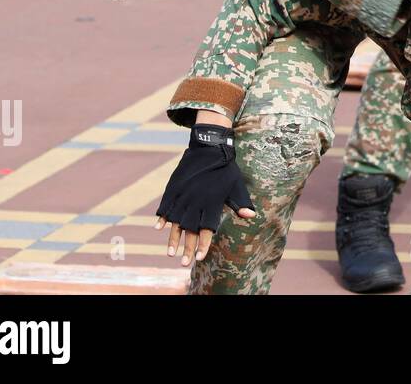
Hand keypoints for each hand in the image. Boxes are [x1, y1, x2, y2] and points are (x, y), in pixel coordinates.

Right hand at [155, 124, 255, 266]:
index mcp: (211, 203)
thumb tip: (251, 216)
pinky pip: (166, 206)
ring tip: (171, 253)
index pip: (206, 229)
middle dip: (187, 248)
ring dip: (173, 238)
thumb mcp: (236, 185)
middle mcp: (195, 202)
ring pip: (176, 222)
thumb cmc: (225, 168)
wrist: (209, 147)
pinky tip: (159, 228)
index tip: (199, 257)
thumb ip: (240, 202)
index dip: (203, 244)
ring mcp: (183, 196)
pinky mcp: (174, 188)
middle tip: (184, 263)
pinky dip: (162, 217)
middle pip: (189, 230)